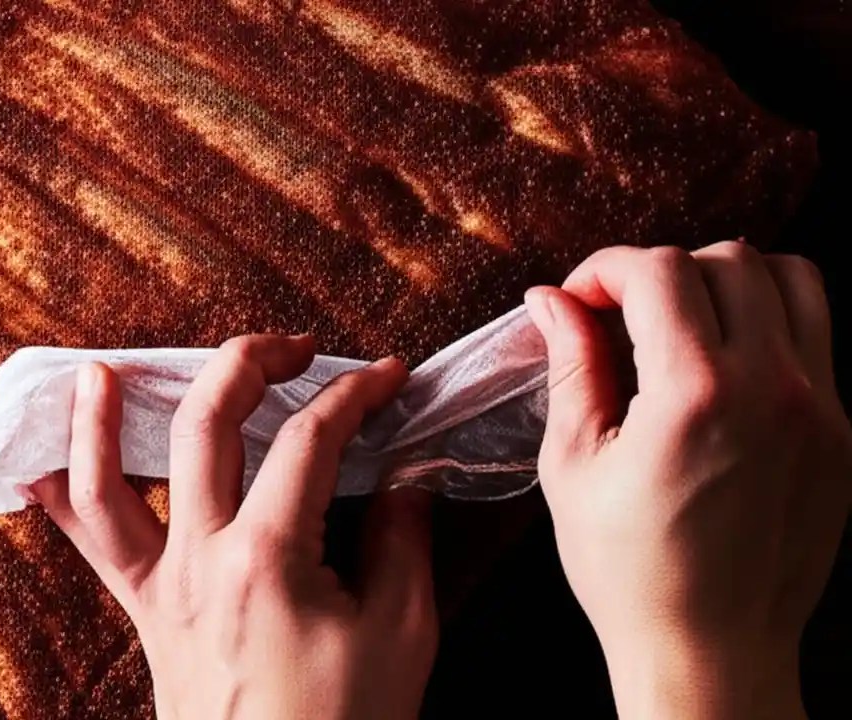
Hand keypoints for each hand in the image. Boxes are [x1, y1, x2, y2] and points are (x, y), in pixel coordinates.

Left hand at [30, 335, 437, 718]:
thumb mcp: (400, 632)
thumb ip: (400, 538)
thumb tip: (407, 471)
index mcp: (271, 558)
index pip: (310, 439)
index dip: (354, 393)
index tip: (386, 376)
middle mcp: (202, 558)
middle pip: (208, 425)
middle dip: (249, 362)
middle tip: (293, 347)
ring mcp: (161, 584)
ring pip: (108, 482)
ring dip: (100, 420)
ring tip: (102, 370)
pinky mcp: (144, 610)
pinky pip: (85, 545)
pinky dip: (57, 497)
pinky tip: (39, 462)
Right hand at [526, 242, 851, 718]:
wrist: (713, 650)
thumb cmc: (630, 571)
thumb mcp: (575, 465)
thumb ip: (571, 367)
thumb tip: (550, 302)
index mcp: (695, 394)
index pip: (659, 270)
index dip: (604, 269)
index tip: (578, 300)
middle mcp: (771, 387)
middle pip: (728, 260)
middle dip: (661, 272)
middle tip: (621, 315)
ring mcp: (818, 407)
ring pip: (791, 279)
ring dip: (728, 282)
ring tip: (682, 324)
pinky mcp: (838, 431)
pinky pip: (815, 336)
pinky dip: (767, 323)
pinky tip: (720, 366)